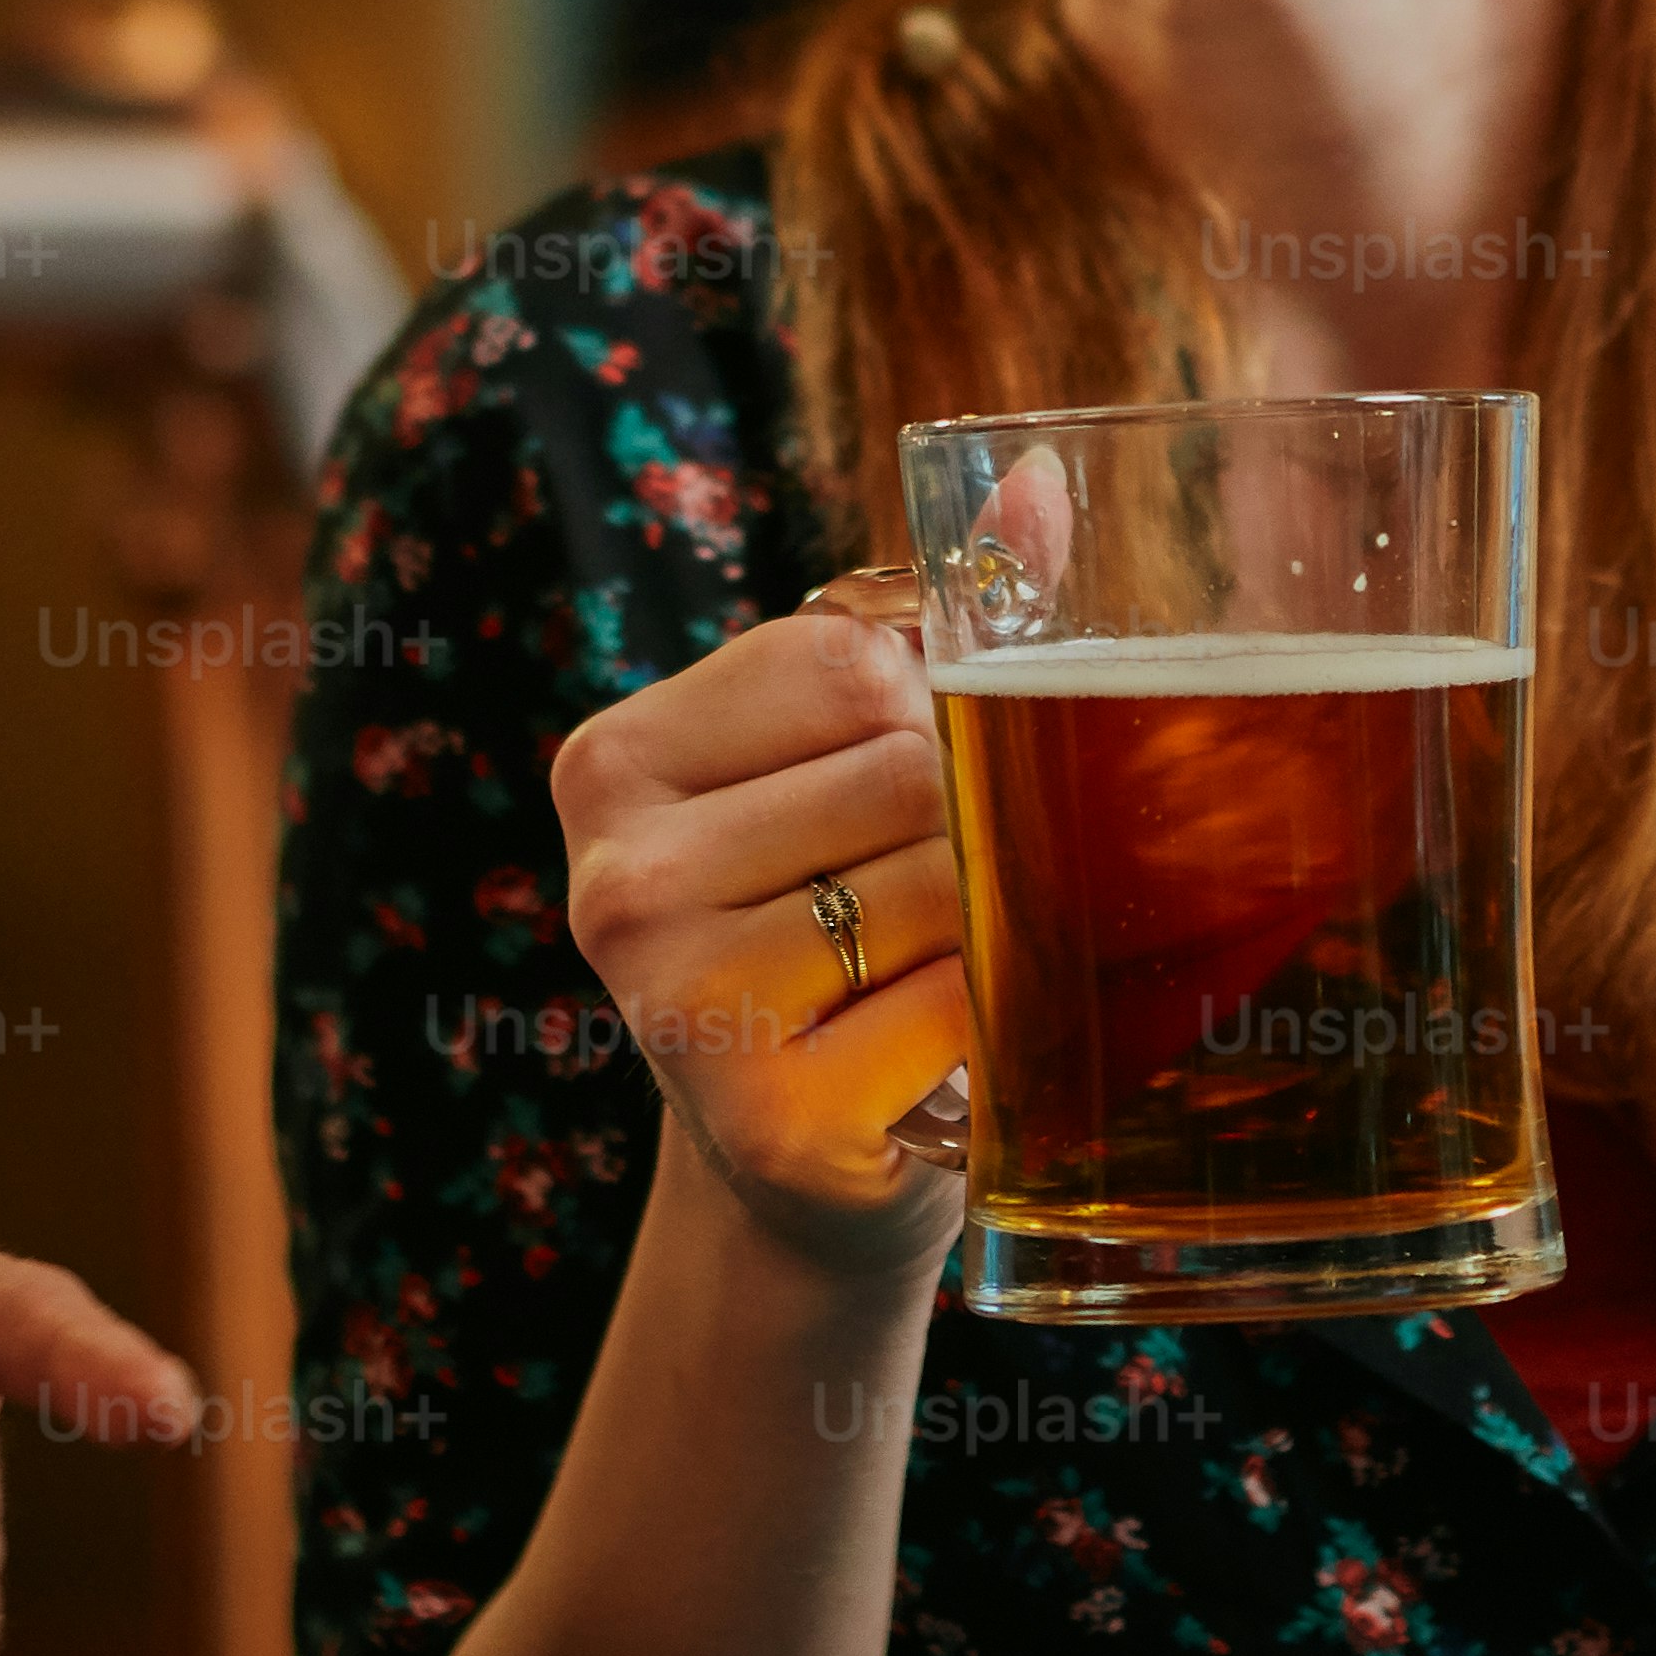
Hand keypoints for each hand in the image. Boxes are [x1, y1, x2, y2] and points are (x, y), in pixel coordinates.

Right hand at [551, 588, 975, 1271]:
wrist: (802, 1177)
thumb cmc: (833, 939)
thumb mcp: (834, 772)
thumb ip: (928, 626)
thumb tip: (1045, 478)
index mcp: (610, 764)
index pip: (845, 662)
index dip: (923, 713)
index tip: (892, 788)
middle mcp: (619, 879)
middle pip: (904, 768)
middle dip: (964, 824)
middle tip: (927, 900)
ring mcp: (682, 1003)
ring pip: (944, 881)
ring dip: (987, 922)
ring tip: (935, 970)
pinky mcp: (771, 1115)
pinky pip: (963, 1001)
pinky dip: (992, 1019)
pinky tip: (942, 1052)